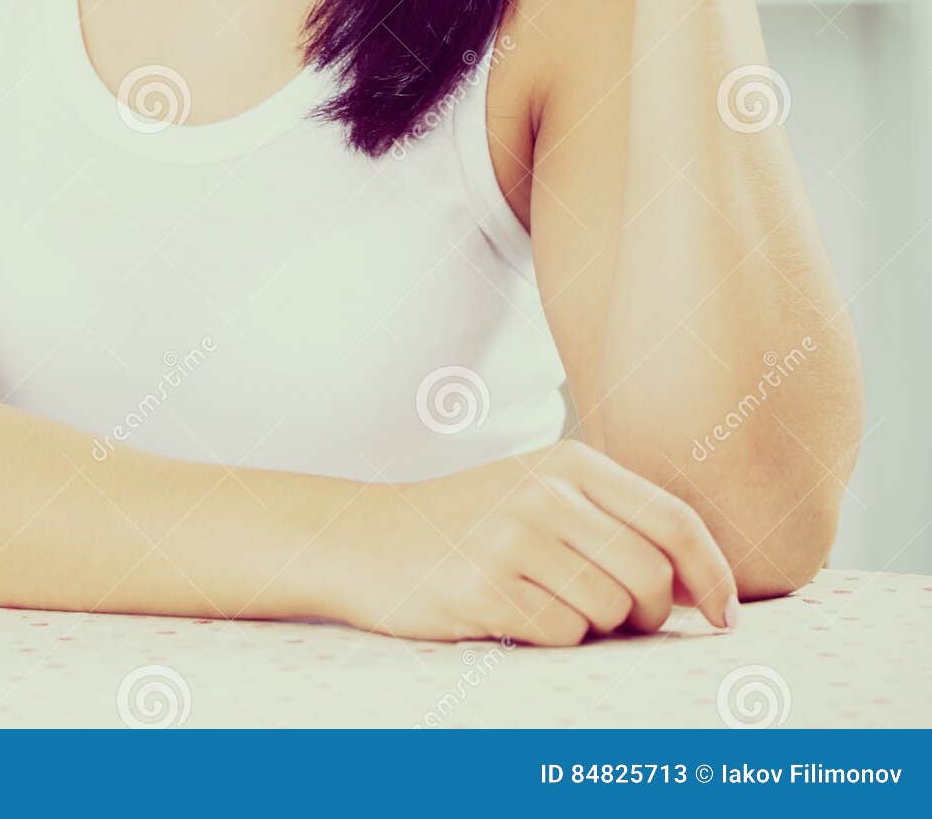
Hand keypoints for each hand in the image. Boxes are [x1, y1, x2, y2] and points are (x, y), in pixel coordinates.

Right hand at [335, 439, 738, 643]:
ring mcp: (513, 538)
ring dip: (594, 627)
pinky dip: (553, 638)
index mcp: (570, 461)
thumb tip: (702, 583)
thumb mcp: (541, 491)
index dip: (714, 573)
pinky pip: (562, 635)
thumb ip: (615, 519)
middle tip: (622, 619)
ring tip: (549, 602)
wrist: (370, 538)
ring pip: (609, 612)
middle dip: (652, 614)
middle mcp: (546, 492)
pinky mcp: (484, 587)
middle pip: (651, 576)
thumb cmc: (471, 521)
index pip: (674, 519)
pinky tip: (515, 611)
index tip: (728, 616)